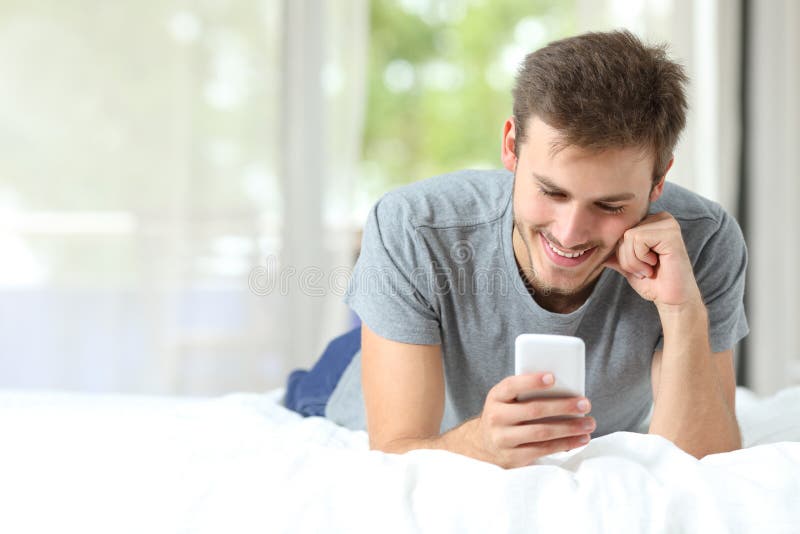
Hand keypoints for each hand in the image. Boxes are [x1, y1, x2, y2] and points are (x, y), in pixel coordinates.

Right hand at [474, 373, 594, 468]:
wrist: (484, 445)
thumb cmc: (506, 415)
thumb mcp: (507, 400)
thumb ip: (526, 393)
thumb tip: (564, 389)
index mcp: (496, 397)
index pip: (512, 386)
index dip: (532, 381)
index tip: (553, 377)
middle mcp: (496, 418)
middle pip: (533, 410)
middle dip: (563, 406)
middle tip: (585, 403)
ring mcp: (503, 439)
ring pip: (542, 432)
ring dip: (569, 428)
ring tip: (589, 424)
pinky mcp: (514, 457)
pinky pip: (544, 449)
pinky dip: (566, 444)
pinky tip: (580, 439)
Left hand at [603, 212, 701, 309]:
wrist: (671, 300)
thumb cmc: (652, 283)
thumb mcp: (627, 266)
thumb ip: (614, 254)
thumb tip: (591, 248)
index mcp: (650, 222)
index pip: (618, 231)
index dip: (622, 253)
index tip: (640, 267)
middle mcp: (660, 218)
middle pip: (622, 232)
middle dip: (627, 258)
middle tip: (645, 270)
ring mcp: (667, 223)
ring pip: (628, 236)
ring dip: (634, 260)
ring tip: (650, 268)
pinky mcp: (671, 233)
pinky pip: (638, 239)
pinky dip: (641, 258)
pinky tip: (656, 264)